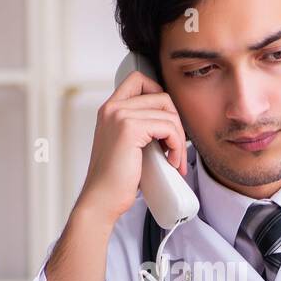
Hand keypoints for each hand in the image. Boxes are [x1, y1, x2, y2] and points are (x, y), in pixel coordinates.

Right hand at [76, 69, 187, 228]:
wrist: (102, 200)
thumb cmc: (116, 179)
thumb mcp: (128, 145)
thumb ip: (141, 127)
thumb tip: (171, 121)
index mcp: (110, 109)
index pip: (140, 80)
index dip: (159, 96)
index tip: (165, 123)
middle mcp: (112, 108)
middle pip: (161, 95)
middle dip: (176, 122)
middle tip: (175, 146)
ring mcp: (119, 116)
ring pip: (168, 112)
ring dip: (179, 138)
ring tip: (174, 159)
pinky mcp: (129, 129)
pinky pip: (168, 127)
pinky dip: (177, 145)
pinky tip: (171, 162)